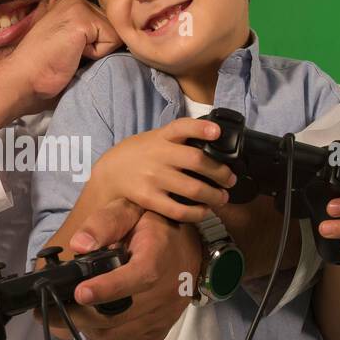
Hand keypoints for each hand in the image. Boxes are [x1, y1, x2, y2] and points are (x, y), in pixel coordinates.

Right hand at [0, 0, 122, 122]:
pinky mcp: (82, 20)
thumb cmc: (43, 70)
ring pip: (115, 34)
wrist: (22, 79)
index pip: (107, 23)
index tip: (71, 54)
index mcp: (71, 3)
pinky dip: (96, 55)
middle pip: (114, 27)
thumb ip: (90, 35)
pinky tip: (72, 56)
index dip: (97, 45)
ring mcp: (77, 6)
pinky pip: (112, 41)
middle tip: (70, 56)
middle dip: (99, 47)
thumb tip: (121, 38)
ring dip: (98, 52)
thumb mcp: (70, 43)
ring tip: (70, 56)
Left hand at [31, 199, 201, 339]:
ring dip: (87, 328)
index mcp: (158, 257)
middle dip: (80, 314)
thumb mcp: (131, 211)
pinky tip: (91, 323)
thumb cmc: (155, 228)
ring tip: (69, 314)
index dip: (108, 288)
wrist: (190, 249)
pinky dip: (101, 338)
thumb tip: (79, 245)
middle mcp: (166, 291)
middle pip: (119, 315)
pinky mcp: (159, 331)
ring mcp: (163, 315)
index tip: (80, 292)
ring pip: (116, 334)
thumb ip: (104, 223)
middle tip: (51, 309)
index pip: (138, 277)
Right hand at [90, 117, 236, 223]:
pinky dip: (197, 212)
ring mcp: (153, 178)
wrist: (109, 173)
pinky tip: (204, 210)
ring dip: (214, 195)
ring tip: (222, 198)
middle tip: (230, 180)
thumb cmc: (140, 154)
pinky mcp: (149, 198)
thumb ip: (178, 140)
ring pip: (193, 188)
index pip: (182, 127)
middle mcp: (158, 155)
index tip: (217, 132)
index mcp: (162, 137)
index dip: (201, 128)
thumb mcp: (155, 139)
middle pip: (197, 161)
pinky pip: (179, 209)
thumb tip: (213, 144)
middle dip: (221, 173)